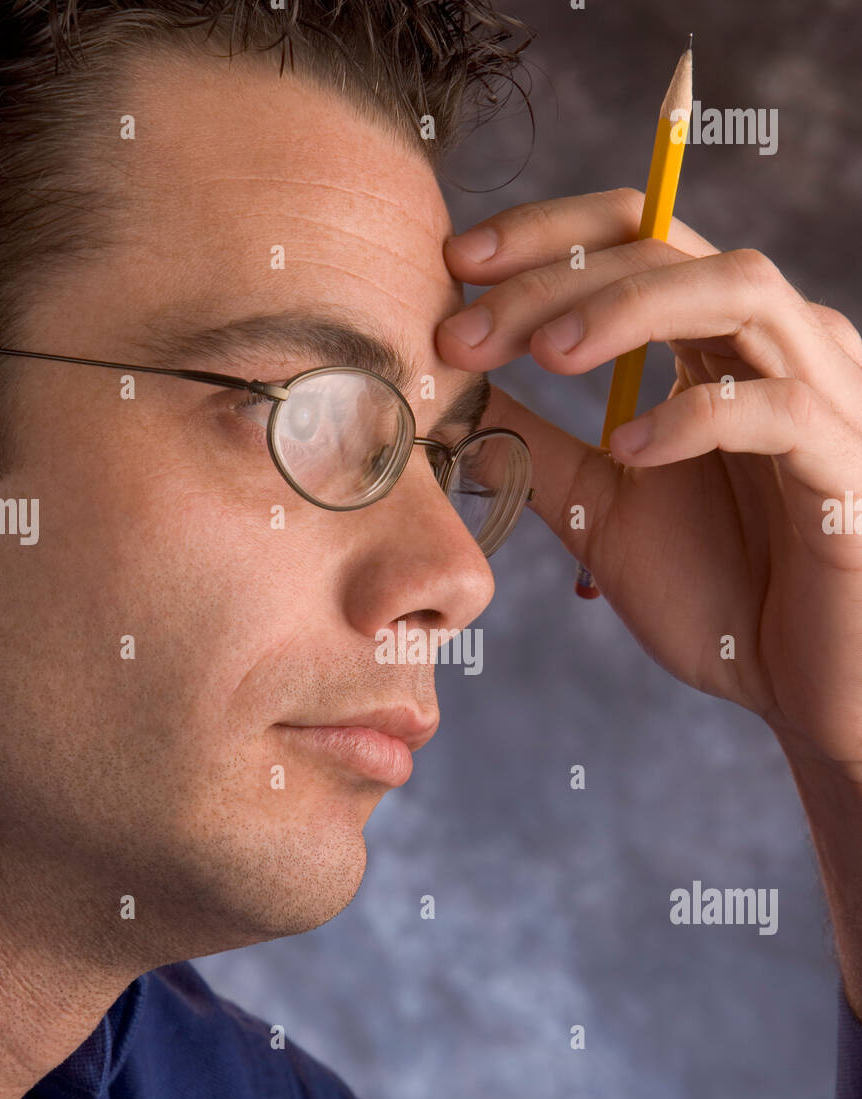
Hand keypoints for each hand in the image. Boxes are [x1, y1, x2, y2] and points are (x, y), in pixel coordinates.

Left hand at [437, 188, 861, 777]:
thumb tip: (452, 403)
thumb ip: (537, 450)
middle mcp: (773, 344)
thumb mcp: (601, 510)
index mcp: (715, 343)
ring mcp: (822, 391)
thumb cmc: (717, 591)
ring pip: (737, 288)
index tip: (454, 262)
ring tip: (546, 354)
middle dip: (554, 276)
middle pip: (667, 248)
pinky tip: (629, 450)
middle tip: (465, 331)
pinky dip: (693, 417)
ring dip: (628, 308)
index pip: (634, 238)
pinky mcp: (847, 462)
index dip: (543, 237)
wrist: (800, 684)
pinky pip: (778, 406)